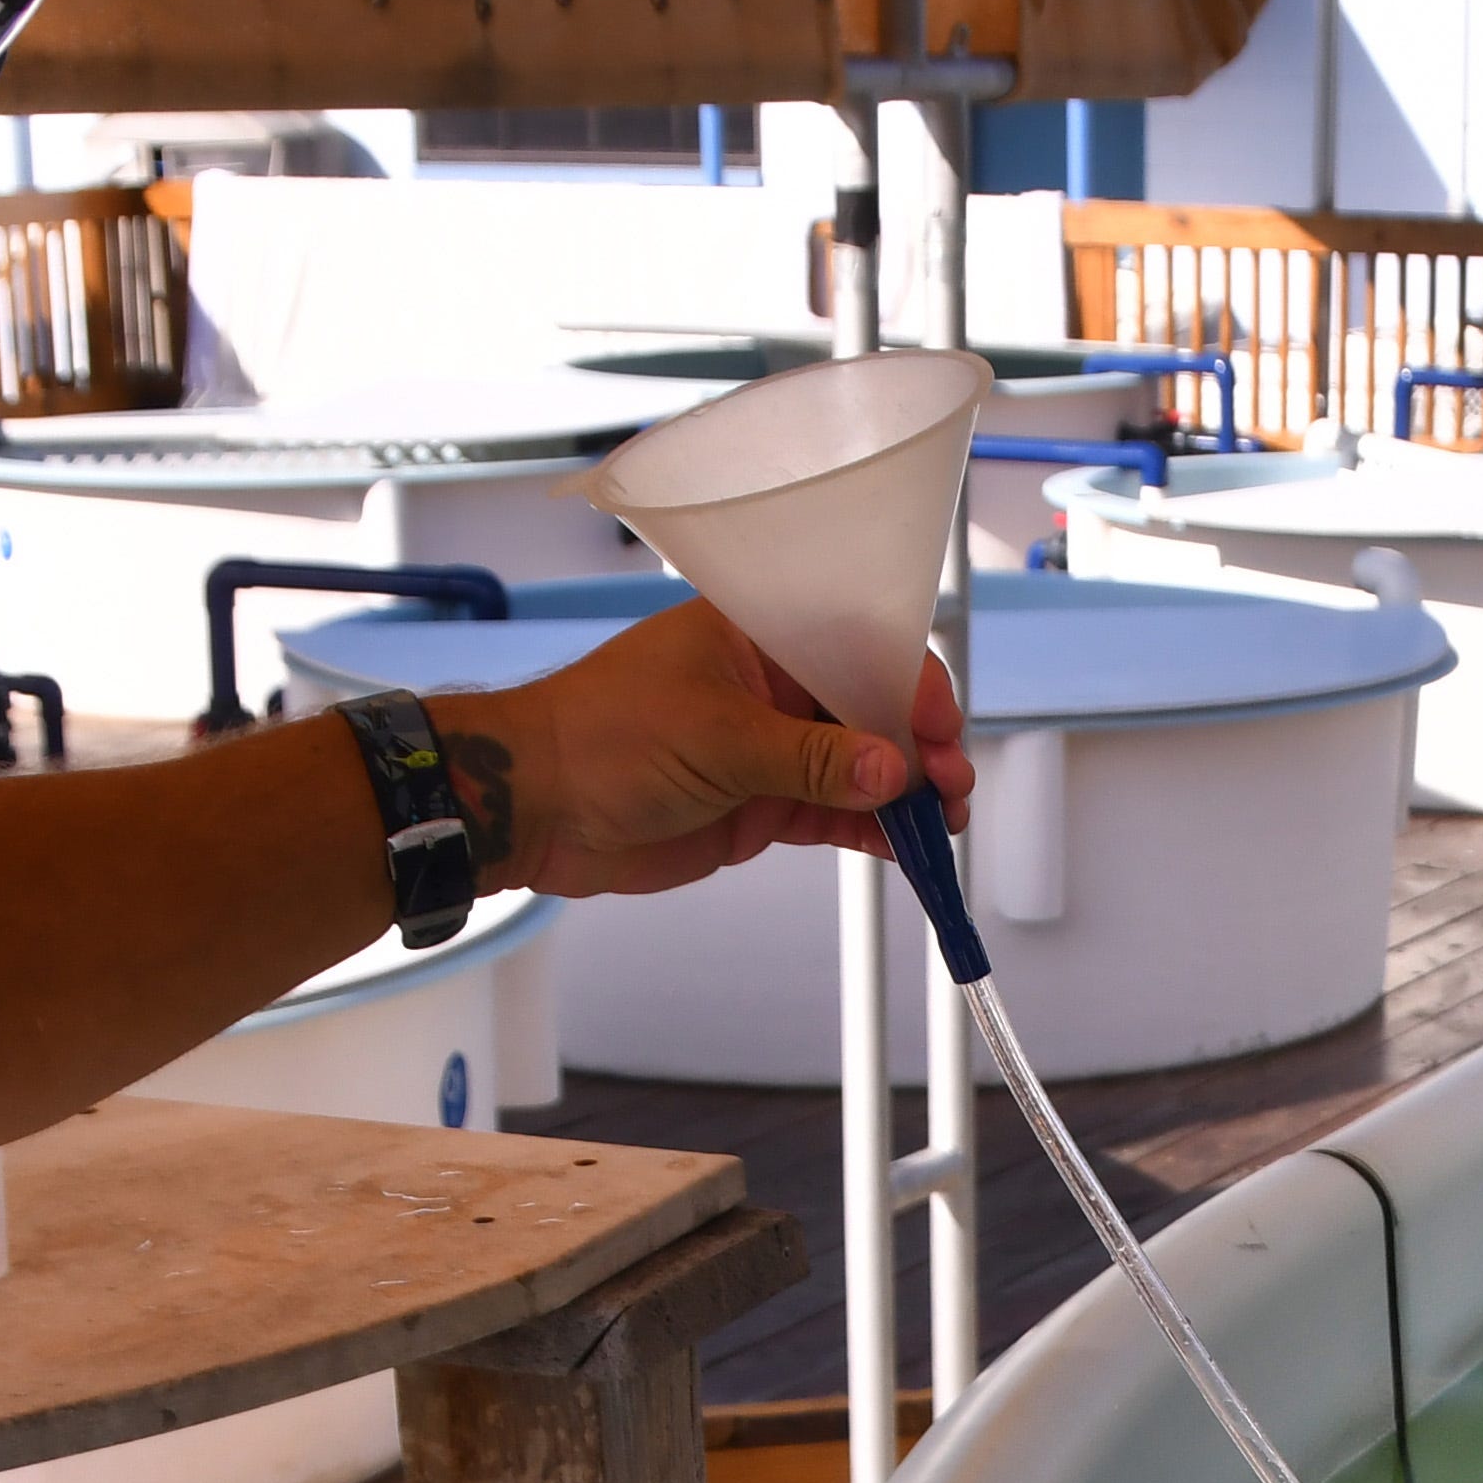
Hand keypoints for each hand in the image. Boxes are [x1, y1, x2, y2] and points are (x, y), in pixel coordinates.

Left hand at [434, 596, 972, 901]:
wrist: (533, 807)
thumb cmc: (599, 738)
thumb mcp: (716, 740)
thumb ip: (811, 759)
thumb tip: (892, 769)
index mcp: (759, 635)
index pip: (857, 647)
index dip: (907, 687)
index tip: (937, 732)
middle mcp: (773, 686)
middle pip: (870, 710)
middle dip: (917, 747)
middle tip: (949, 786)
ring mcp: (768, 748)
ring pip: (859, 767)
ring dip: (904, 794)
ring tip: (942, 824)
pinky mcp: (760, 804)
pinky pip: (833, 812)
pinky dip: (872, 830)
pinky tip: (906, 847)